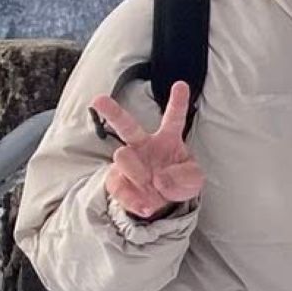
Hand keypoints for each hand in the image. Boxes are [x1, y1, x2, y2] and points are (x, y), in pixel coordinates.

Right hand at [92, 81, 202, 220]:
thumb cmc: (177, 182)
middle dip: (112, 111)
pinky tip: (147, 206)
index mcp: (167, 139)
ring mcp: (127, 162)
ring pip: (122, 156)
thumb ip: (185, 177)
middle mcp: (143, 145)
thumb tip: (160, 178)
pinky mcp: (116, 180)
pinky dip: (134, 199)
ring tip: (151, 187)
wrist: (161, 203)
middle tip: (98, 99)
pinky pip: (119, 186)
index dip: (177, 102)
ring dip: (137, 173)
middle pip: (126, 125)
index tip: (181, 84)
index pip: (173, 118)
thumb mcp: (193, 180)